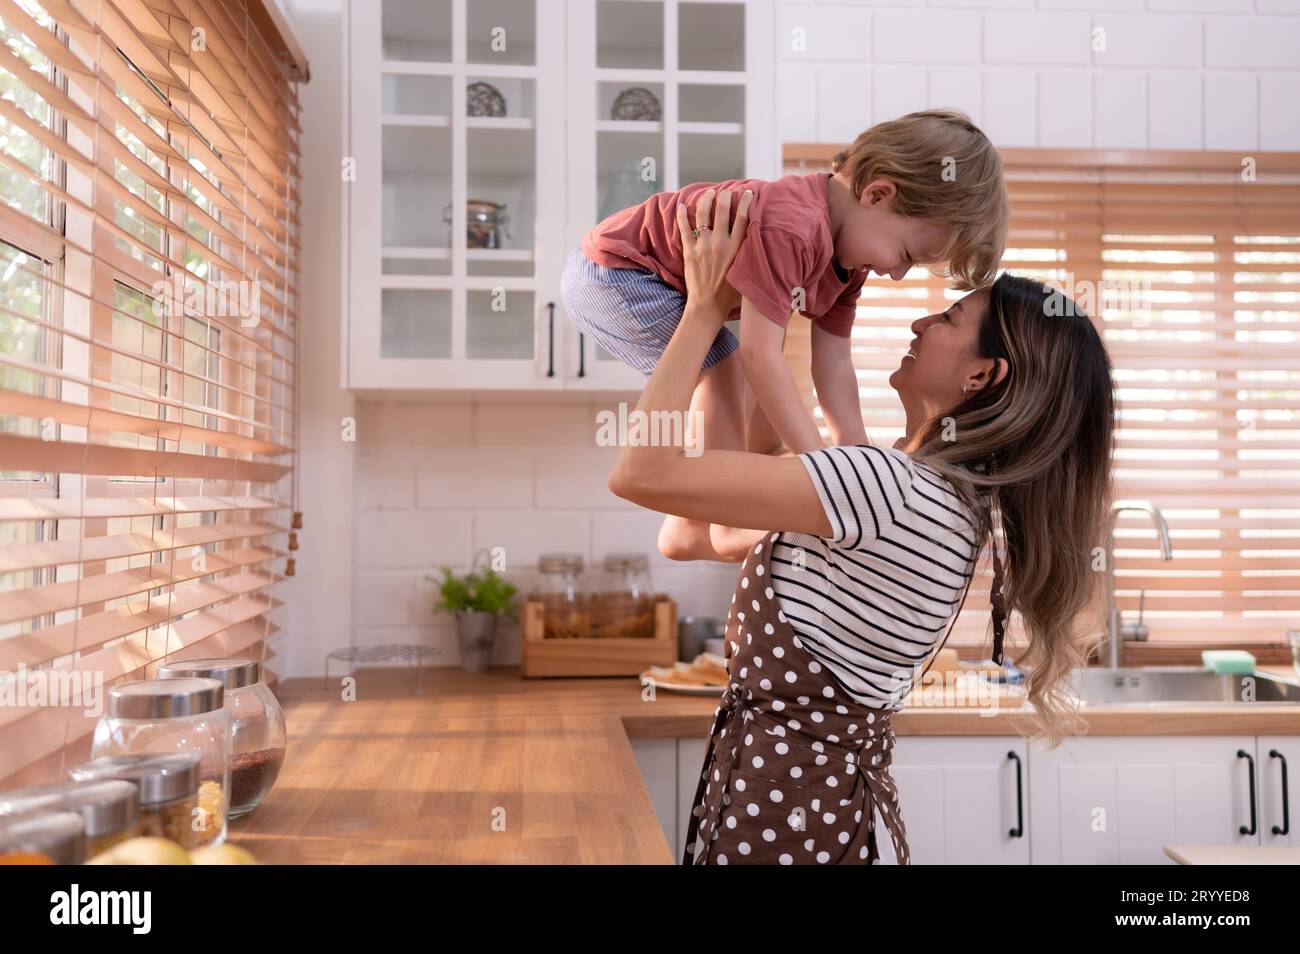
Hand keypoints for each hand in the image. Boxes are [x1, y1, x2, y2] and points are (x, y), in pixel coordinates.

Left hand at [676, 187, 751, 318]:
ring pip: (703, 214)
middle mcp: (720, 244)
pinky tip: (682, 206)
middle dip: (725, 195)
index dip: (746, 201)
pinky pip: (684, 228)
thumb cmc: (730, 293)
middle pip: (723, 210)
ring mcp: (703, 246)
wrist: (708, 306)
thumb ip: (750, 255)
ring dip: (706, 199)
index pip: (743, 217)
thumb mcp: (747, 272)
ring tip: (709, 193)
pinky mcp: (689, 251)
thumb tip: (762, 242)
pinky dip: (682, 215)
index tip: (747, 192)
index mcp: (736, 249)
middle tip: (727, 191)